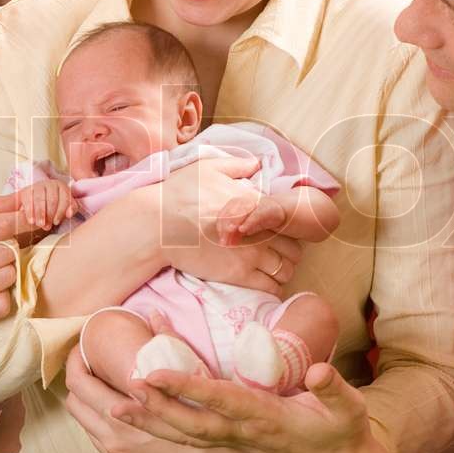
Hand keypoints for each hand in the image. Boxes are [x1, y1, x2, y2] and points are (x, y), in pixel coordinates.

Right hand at [17, 179, 75, 231]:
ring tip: (40, 224)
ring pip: (40, 200)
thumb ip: (71, 209)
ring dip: (40, 214)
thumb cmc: (54, 208)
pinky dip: (30, 212)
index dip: (61, 212)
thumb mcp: (64, 209)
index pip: (65, 198)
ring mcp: (38, 186)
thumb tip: (70, 214)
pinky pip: (29, 201)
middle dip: (50, 215)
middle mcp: (50, 184)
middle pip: (52, 200)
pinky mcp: (26, 190)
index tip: (56, 222)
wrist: (36, 207)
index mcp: (62, 186)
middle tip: (47, 226)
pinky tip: (31, 221)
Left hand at [63, 350, 288, 452]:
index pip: (81, 385)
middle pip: (77, 404)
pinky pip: (102, 443)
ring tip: (106, 382)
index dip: (77, 361)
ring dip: (92, 402)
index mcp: (123, 419)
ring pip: (86, 425)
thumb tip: (153, 313)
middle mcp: (115, 444)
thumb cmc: (214, 420)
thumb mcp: (193, 380)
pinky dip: (105, 423)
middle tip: (90, 360)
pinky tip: (123, 408)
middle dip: (80, 378)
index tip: (83, 347)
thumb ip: (169, 346)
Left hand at [121, 362, 378, 452]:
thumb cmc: (341, 432)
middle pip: (190, 423)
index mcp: (266, 419)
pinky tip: (138, 424)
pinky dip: (160, 432)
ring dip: (149, 423)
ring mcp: (234, 444)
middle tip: (122, 389)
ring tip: (113, 408)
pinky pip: (188, 440)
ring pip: (183, 435)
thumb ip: (333, 390)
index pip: (220, 401)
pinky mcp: (230, 447)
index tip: (155, 373)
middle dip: (155, 407)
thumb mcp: (348, 409)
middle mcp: (243, 434)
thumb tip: (319, 372)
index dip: (187, 388)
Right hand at [155, 159, 302, 292]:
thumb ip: (238, 166)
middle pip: (295, 249)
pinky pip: (271, 287)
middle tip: (277, 250)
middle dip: (289, 250)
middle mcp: (260, 232)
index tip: (278, 228)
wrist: (158, 225)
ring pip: (286, 270)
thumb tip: (256, 165)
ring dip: (282, 269)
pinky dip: (272, 286)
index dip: (288, 226)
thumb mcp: (209, 167)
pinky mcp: (238, 275)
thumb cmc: (181, 193)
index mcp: (257, 204)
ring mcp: (251, 256)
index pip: (292, 220)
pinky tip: (263, 280)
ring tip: (271, 267)